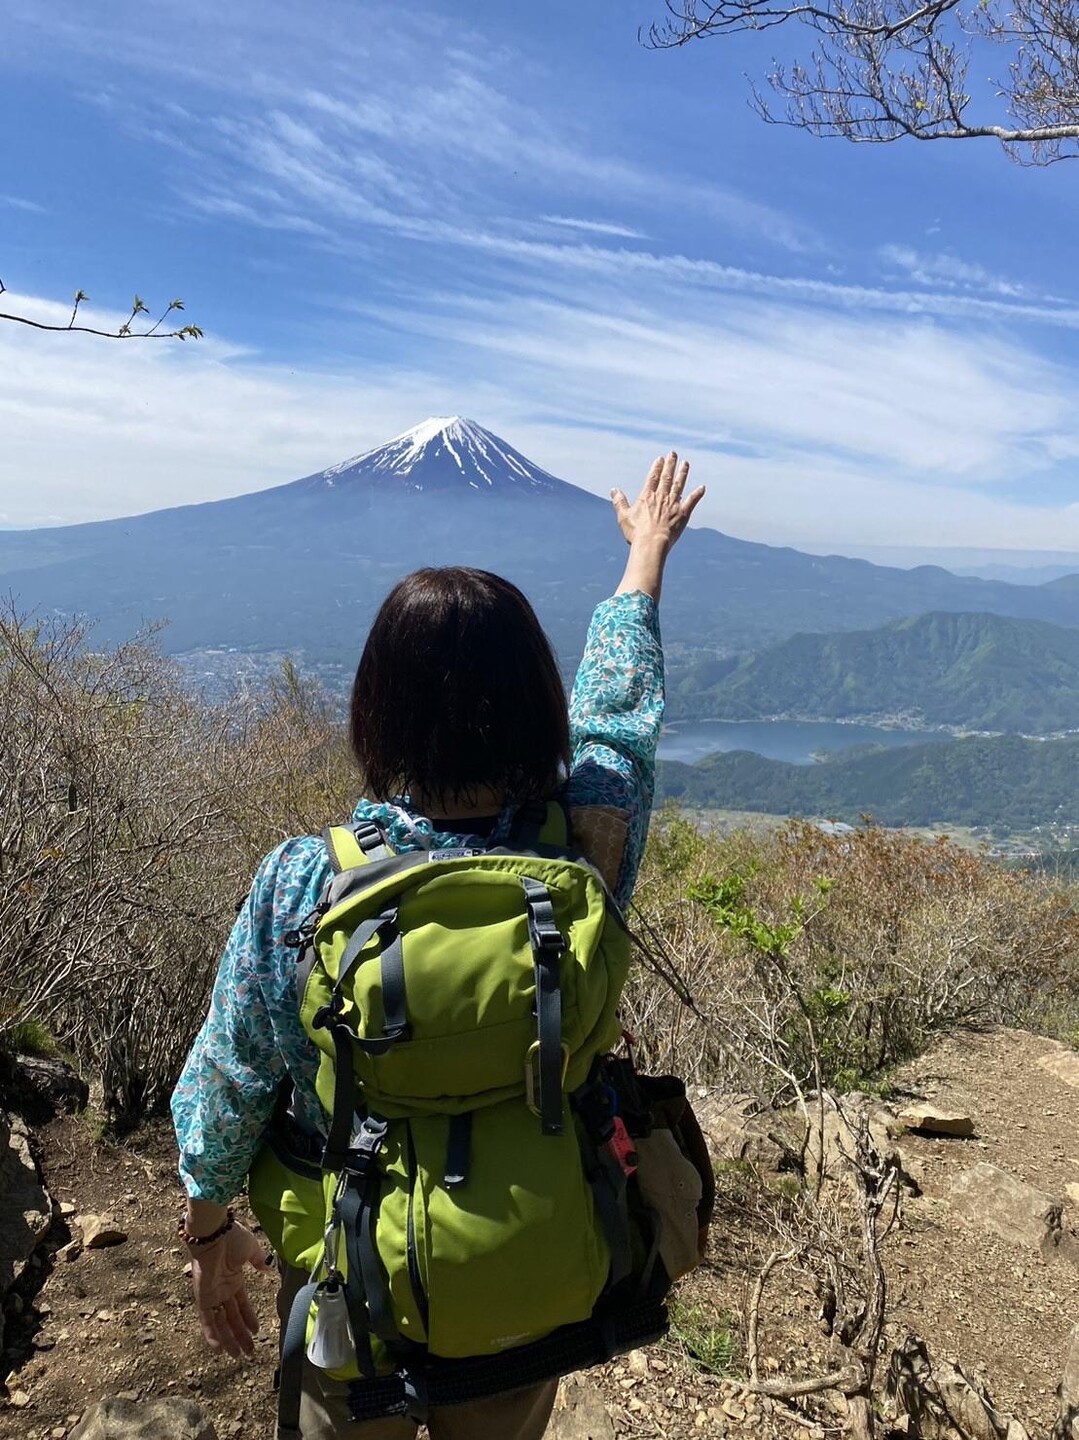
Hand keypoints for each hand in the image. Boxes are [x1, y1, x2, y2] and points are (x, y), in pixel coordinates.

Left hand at [189, 1220, 276, 1357]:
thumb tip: (267, 1268)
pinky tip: (218, 1349)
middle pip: (232, 1318)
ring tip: (238, 1355)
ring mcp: (212, 1295)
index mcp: (234, 1278)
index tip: (256, 1331)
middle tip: (249, 1352)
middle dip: (240, 1335)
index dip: (248, 1318)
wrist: (213, 1233)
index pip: (241, 1304)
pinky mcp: (203, 1297)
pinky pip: (207, 1320)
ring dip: (229, 1339)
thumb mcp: (251, 1249)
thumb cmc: (232, 1238)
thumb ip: (258, 1260)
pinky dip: (211, 1334)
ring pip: (220, 1323)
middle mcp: (222, 1290)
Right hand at [610, 451, 704, 552]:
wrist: (652, 543)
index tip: (660, 459)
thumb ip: (619, 501)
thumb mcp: (623, 516)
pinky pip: (691, 501)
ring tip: (685, 464)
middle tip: (673, 454)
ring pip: (679, 485)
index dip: (656, 467)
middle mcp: (661, 497)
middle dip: (670, 464)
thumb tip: (614, 490)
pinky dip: (697, 494)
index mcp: (647, 496)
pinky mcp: (683, 514)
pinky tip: (702, 487)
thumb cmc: (636, 532)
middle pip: (667, 477)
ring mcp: (673, 504)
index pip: (652, 477)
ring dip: (682, 473)